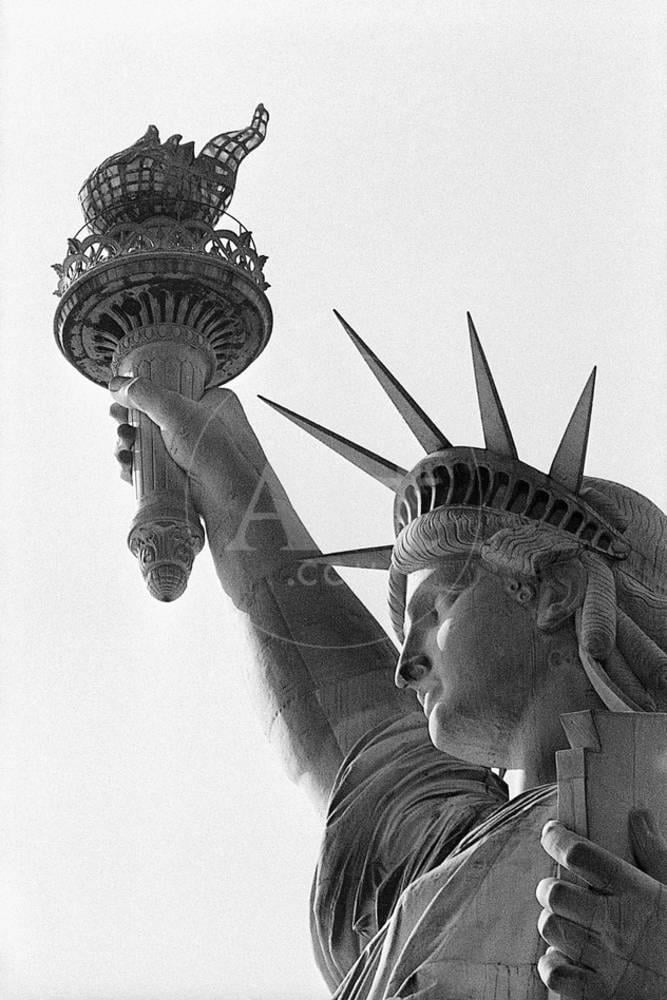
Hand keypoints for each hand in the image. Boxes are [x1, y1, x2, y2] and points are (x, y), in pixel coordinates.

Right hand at [109, 376, 268, 539]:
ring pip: (150, 444)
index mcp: (212, 403)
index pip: (171, 391)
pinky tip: (127, 465)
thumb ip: (147, 396)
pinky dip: (136, 466)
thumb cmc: (217, 454)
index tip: (123, 399)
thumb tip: (118, 385)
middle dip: (131, 422)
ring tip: (122, 448)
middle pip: (155, 418)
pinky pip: (151, 467)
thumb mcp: (178, 413)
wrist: (228, 501)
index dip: (144, 396)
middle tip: (119, 423)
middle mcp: (202, 427)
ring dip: (130, 445)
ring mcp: (191, 454)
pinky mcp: (180, 476)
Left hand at [536, 811, 666, 997]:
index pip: (580, 855)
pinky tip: (565, 957)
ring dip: (554, 923)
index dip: (557, 839)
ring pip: (552, 929)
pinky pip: (556, 974)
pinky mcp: (602, 994)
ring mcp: (608, 962)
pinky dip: (553, 964)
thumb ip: (654, 853)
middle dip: (550, 888)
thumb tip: (637, 816)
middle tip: (558, 889)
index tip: (552, 834)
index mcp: (636, 893)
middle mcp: (617, 924)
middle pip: (555, 893)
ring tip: (565, 922)